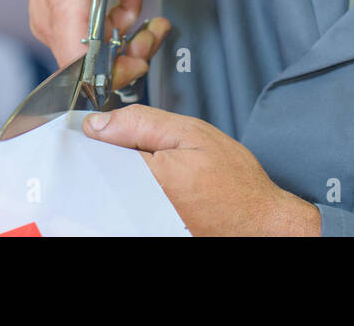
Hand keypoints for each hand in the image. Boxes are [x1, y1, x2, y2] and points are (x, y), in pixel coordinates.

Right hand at [0, 0, 164, 89]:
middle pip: (90, 65)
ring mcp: (53, 21)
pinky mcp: (60, 19)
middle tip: (154, 29)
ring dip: (126, 37)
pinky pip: (90, 40)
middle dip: (129, 54)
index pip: (78, 60)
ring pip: (93, 55)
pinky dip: (115, 27)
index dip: (110, 72)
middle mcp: (51, 18)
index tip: (139, 60)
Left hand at [83, 104, 320, 235]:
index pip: (95, 152)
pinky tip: (157, 189)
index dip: (102, 137)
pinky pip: (124, 207)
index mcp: (145, 177)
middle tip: (151, 154)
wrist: (258, 222)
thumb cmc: (234, 183)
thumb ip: (141, 123)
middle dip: (114, 157)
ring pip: (111, 190)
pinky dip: (132, 194)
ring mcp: (140, 223)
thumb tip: (98, 123)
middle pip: (100, 173)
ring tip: (160, 173)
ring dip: (123, 176)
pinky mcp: (145, 229)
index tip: (112, 132)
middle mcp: (136, 208)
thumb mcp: (192, 133)